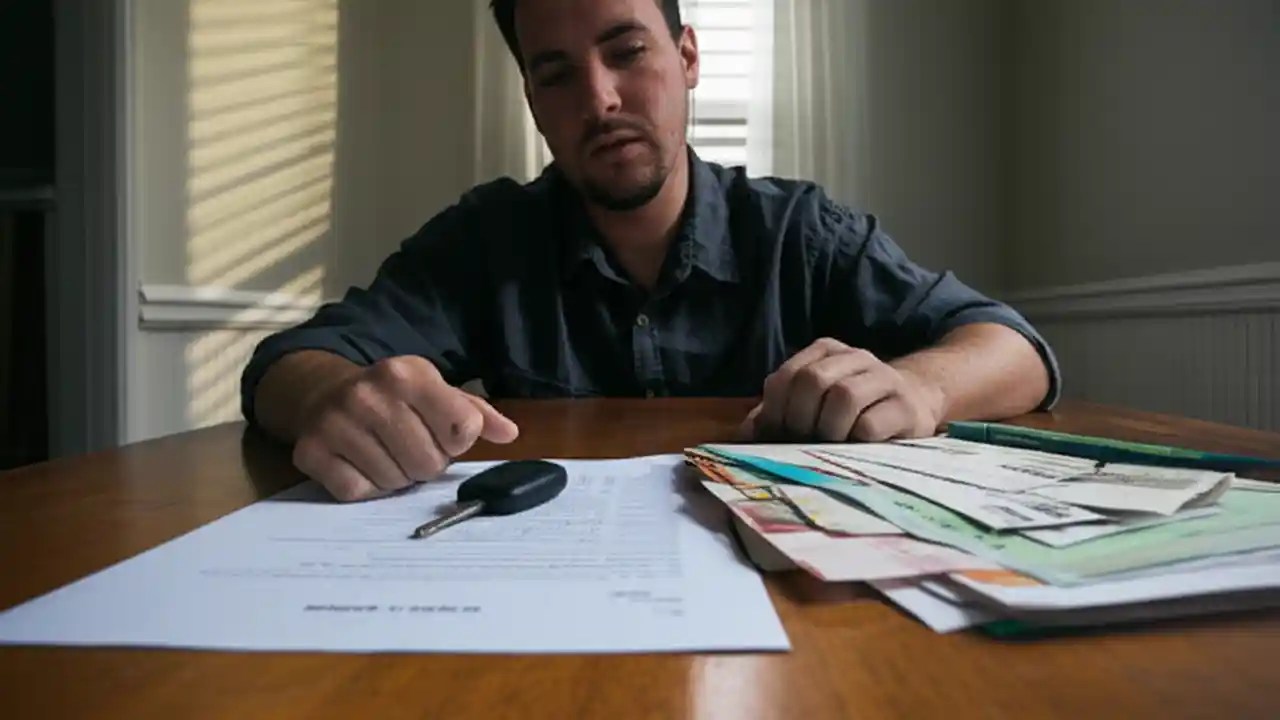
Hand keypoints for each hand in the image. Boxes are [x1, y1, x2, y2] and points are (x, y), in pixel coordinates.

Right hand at [291, 356, 518, 501]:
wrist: (323, 393)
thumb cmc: (394, 398)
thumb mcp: (435, 392)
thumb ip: (476, 412)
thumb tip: (509, 434)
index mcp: (408, 374)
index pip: (463, 428)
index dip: (458, 440)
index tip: (444, 434)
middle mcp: (369, 394)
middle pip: (429, 463)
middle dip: (427, 462)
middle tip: (410, 446)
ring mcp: (336, 423)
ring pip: (395, 482)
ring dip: (397, 477)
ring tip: (386, 453)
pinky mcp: (311, 452)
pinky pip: (359, 492)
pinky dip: (367, 487)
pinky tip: (362, 464)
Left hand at [738, 338, 943, 441]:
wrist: (914, 404)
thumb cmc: (852, 410)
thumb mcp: (813, 405)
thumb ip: (777, 415)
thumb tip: (746, 435)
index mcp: (825, 352)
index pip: (786, 376)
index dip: (775, 411)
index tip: (779, 435)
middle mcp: (854, 357)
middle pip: (813, 381)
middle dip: (801, 418)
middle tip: (804, 442)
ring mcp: (884, 378)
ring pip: (844, 396)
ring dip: (829, 429)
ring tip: (832, 443)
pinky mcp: (906, 407)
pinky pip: (870, 424)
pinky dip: (855, 441)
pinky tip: (857, 446)